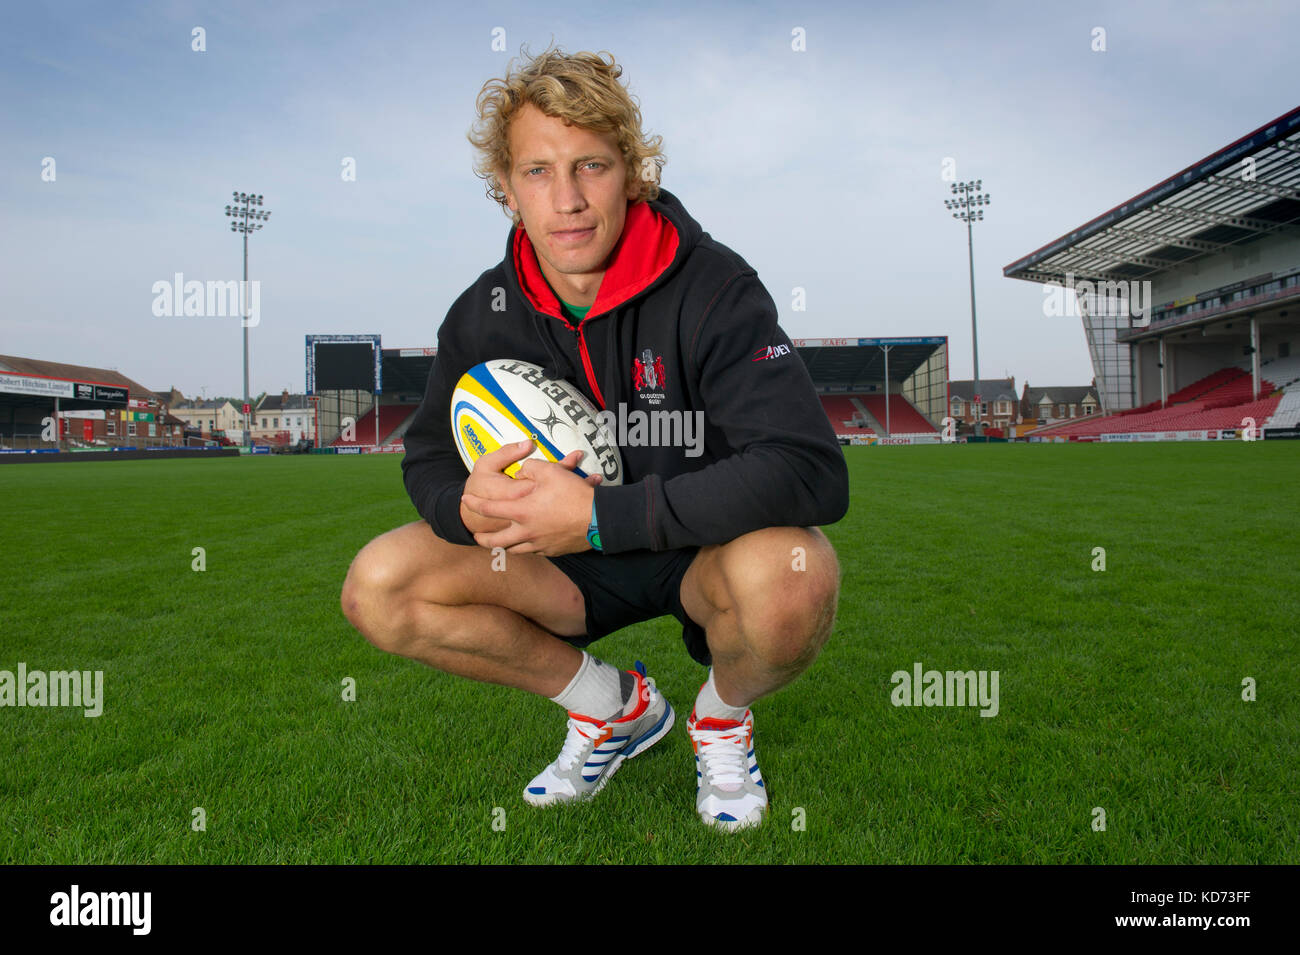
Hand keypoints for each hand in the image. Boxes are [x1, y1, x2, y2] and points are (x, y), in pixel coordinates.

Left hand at [462, 449, 601, 555]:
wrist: (598, 519)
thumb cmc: (573, 494)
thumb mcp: (550, 471)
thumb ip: (531, 468)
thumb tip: (523, 472)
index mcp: (521, 511)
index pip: (489, 509)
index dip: (474, 504)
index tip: (466, 501)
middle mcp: (526, 532)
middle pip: (496, 541)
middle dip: (483, 540)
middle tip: (476, 538)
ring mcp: (539, 545)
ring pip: (515, 550)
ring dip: (504, 547)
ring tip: (500, 544)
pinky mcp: (553, 551)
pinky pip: (534, 552)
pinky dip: (527, 548)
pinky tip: (529, 543)